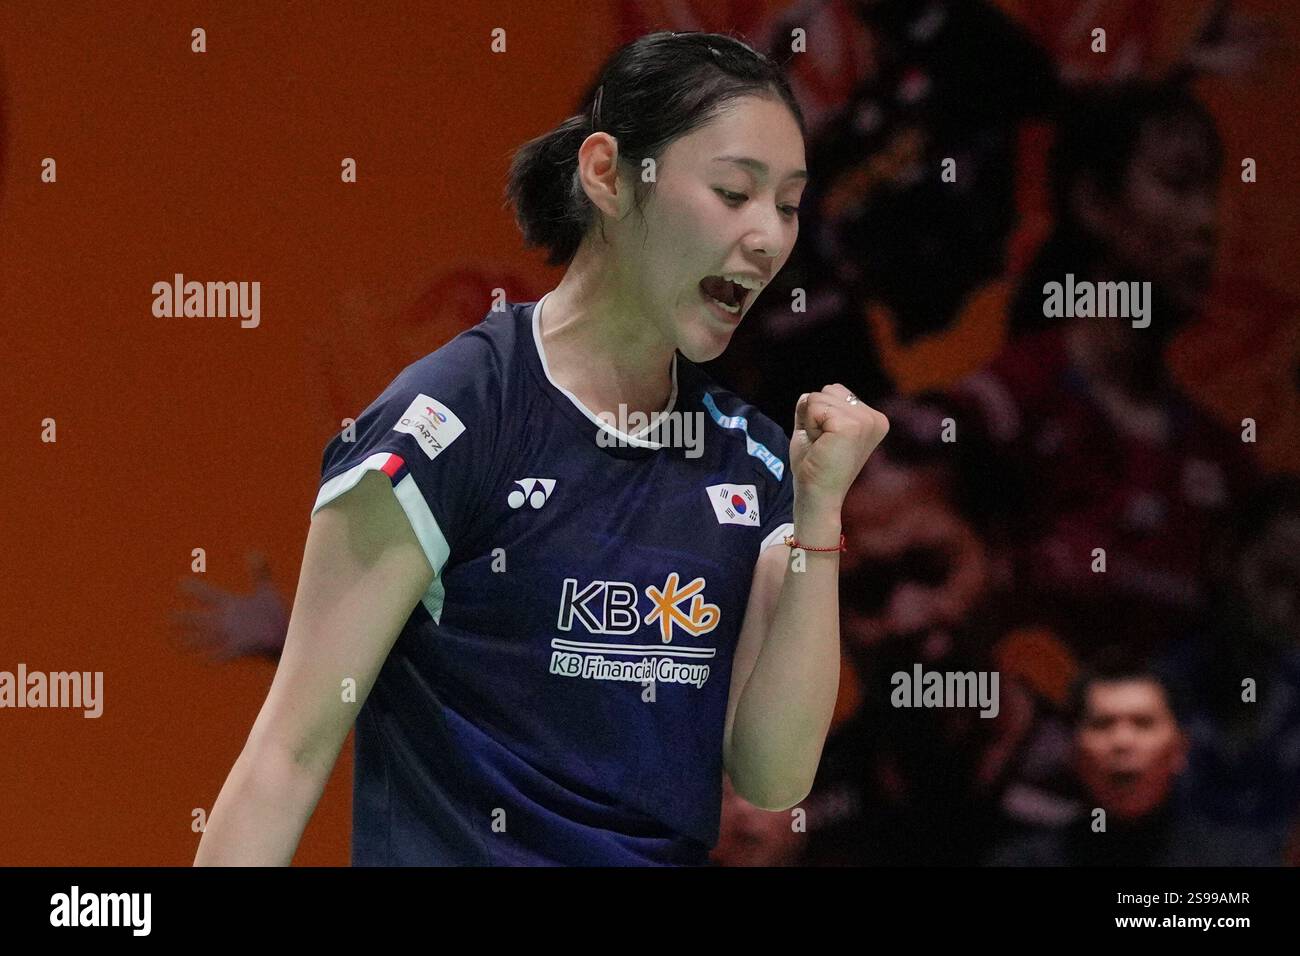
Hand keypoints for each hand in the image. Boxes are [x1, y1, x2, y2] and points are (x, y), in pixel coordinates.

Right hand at [171, 552, 288, 661]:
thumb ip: (260, 572)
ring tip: (177, 643)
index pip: (208, 595)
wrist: (285, 635)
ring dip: (192, 640)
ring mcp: (232, 635)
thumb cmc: (273, 614)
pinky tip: (203, 660)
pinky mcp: (241, 648)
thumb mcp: (266, 590)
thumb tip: (256, 552)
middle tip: (168, 618)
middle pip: (201, 619)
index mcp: (231, 605)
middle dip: (185, 618)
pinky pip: (224, 653)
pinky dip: (214, 656)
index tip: (180, 582)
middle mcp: (227, 621)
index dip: (195, 589)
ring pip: (206, 638)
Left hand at [790, 384, 888, 511]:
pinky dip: (809, 425)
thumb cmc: (814, 466)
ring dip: (811, 421)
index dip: (820, 414)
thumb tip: (807, 394)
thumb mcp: (814, 429)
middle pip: (829, 389)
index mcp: (873, 419)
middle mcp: (875, 418)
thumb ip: (814, 408)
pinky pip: (814, 406)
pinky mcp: (852, 425)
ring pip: (819, 396)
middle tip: (823, 444)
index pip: (835, 391)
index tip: (828, 441)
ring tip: (822, 445)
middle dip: (815, 415)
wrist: (817, 495)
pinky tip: (820, 445)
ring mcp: (866, 421)